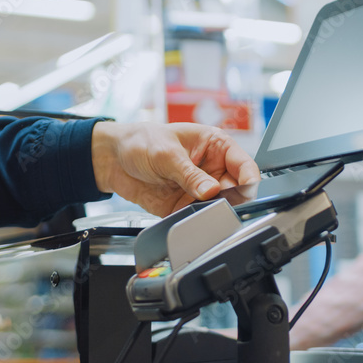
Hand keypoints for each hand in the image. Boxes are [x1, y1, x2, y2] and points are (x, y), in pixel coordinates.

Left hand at [90, 122, 259, 216]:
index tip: (245, 191)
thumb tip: (212, 191)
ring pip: (219, 208)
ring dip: (211, 212)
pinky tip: (186, 216)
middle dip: (230, 200)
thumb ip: (190, 174)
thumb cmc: (141, 141)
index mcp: (216, 146)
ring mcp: (200, 189)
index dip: (249, 179)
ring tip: (197, 207)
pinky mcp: (185, 206)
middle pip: (237, 191)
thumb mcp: (167, 153)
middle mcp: (212, 169)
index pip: (244, 165)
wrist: (113, 159)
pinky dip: (194, 221)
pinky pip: (197, 218)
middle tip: (215, 202)